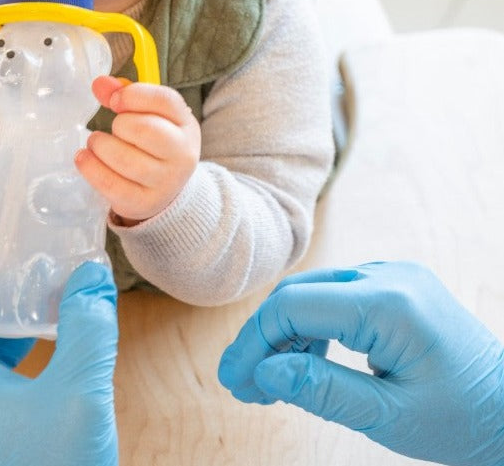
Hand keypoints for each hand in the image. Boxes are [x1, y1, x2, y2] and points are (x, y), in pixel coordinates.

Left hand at [76, 76, 200, 224]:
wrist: (165, 190)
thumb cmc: (153, 144)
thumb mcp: (148, 116)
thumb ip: (124, 95)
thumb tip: (100, 84)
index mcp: (185, 124)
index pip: (165, 100)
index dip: (134, 95)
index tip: (115, 100)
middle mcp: (182, 154)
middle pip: (145, 129)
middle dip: (120, 125)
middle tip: (113, 129)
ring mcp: (165, 182)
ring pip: (126, 159)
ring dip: (101, 146)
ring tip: (95, 143)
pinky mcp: (144, 203)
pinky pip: (112, 185)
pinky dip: (91, 168)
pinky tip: (84, 158)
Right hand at [218, 261, 503, 465]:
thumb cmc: (464, 421)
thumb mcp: (390, 418)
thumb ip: (322, 390)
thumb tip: (263, 372)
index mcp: (389, 303)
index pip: (294, 306)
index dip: (255, 342)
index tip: (234, 379)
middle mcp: (388, 276)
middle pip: (299, 296)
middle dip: (265, 340)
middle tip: (242, 385)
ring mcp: (393, 277)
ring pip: (315, 296)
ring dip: (286, 337)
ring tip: (268, 384)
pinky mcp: (396, 287)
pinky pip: (338, 300)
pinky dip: (314, 331)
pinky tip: (302, 366)